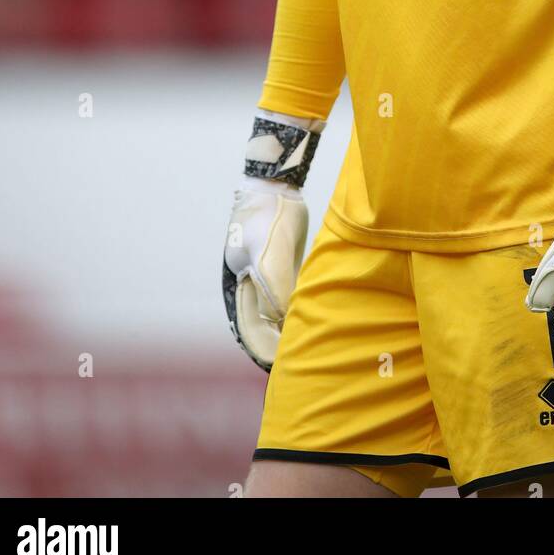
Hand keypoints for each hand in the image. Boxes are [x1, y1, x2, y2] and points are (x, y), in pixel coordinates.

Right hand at [222, 175, 307, 370]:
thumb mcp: (267, 254)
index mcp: (237, 286)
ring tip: (308, 350)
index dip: (263, 349)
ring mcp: (265, 277)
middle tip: (296, 366)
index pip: (249, 328)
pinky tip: (316, 320)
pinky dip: (299, 310)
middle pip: (262, 325)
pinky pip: (290, 297)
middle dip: (276, 345)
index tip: (279, 366)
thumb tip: (282, 322)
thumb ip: (273, 288)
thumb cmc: (265, 219)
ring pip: (277, 312)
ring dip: (288, 329)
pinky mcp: (283, 268)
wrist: (274, 188)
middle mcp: (249, 286)